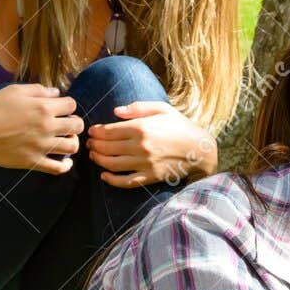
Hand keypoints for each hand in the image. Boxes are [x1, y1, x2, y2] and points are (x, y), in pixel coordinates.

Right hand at [0, 83, 83, 172]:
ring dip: (72, 142)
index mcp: (43, 107)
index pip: (71, 105)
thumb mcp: (14, 91)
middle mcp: (47, 127)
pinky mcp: (34, 162)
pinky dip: (66, 165)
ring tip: (65, 139)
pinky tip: (65, 161)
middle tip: (66, 123)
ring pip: (73, 146)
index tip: (61, 108)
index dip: (68, 105)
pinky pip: (59, 168)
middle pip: (77, 125)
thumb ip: (38, 90)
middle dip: (75, 122)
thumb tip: (56, 93)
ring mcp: (42, 146)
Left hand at [85, 100, 215, 186]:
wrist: (200, 149)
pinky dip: (111, 180)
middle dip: (94, 145)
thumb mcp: (162, 109)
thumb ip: (137, 107)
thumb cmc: (180, 126)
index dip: (96, 131)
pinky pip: (126, 181)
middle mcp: (140, 146)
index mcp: (141, 127)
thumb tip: (115, 111)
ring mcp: (144, 163)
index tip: (92, 131)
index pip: (108, 131)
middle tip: (89, 143)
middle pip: (106, 147)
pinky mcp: (150, 177)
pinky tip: (104, 176)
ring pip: (112, 164)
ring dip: (98, 160)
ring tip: (94, 156)